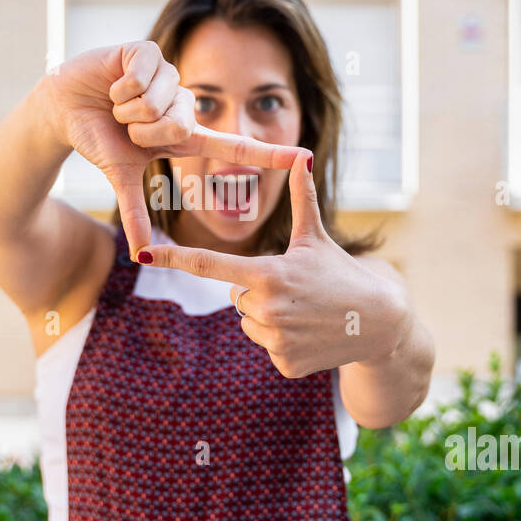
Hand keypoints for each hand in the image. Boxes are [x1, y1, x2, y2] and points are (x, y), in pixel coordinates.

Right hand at [43, 41, 304, 255]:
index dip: (272, 153)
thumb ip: (135, 212)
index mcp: (186, 134)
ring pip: (159, 101)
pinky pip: (143, 75)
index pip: (237, 145)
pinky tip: (112, 81)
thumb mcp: (121, 175)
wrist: (64, 108)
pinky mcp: (148, 51)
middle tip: (125, 124)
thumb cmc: (98, 139)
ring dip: (128, 108)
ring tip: (116, 103)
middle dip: (143, 130)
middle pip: (180, 125)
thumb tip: (140, 255)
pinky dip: (120, 85)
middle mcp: (184, 103)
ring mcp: (169, 76)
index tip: (307, 159)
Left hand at [138, 150, 407, 378]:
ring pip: (249, 323)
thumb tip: (302, 156)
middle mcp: (267, 308)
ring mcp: (276, 340)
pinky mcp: (285, 364)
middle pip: (236, 297)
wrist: (379, 322)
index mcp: (268, 274)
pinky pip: (267, 348)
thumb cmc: (342, 273)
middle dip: (258, 292)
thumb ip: (301, 199)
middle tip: (295, 290)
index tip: (141, 254)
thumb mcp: (315, 238)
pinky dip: (285, 342)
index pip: (209, 265)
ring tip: (304, 312)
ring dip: (269, 318)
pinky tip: (310, 334)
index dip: (173, 258)